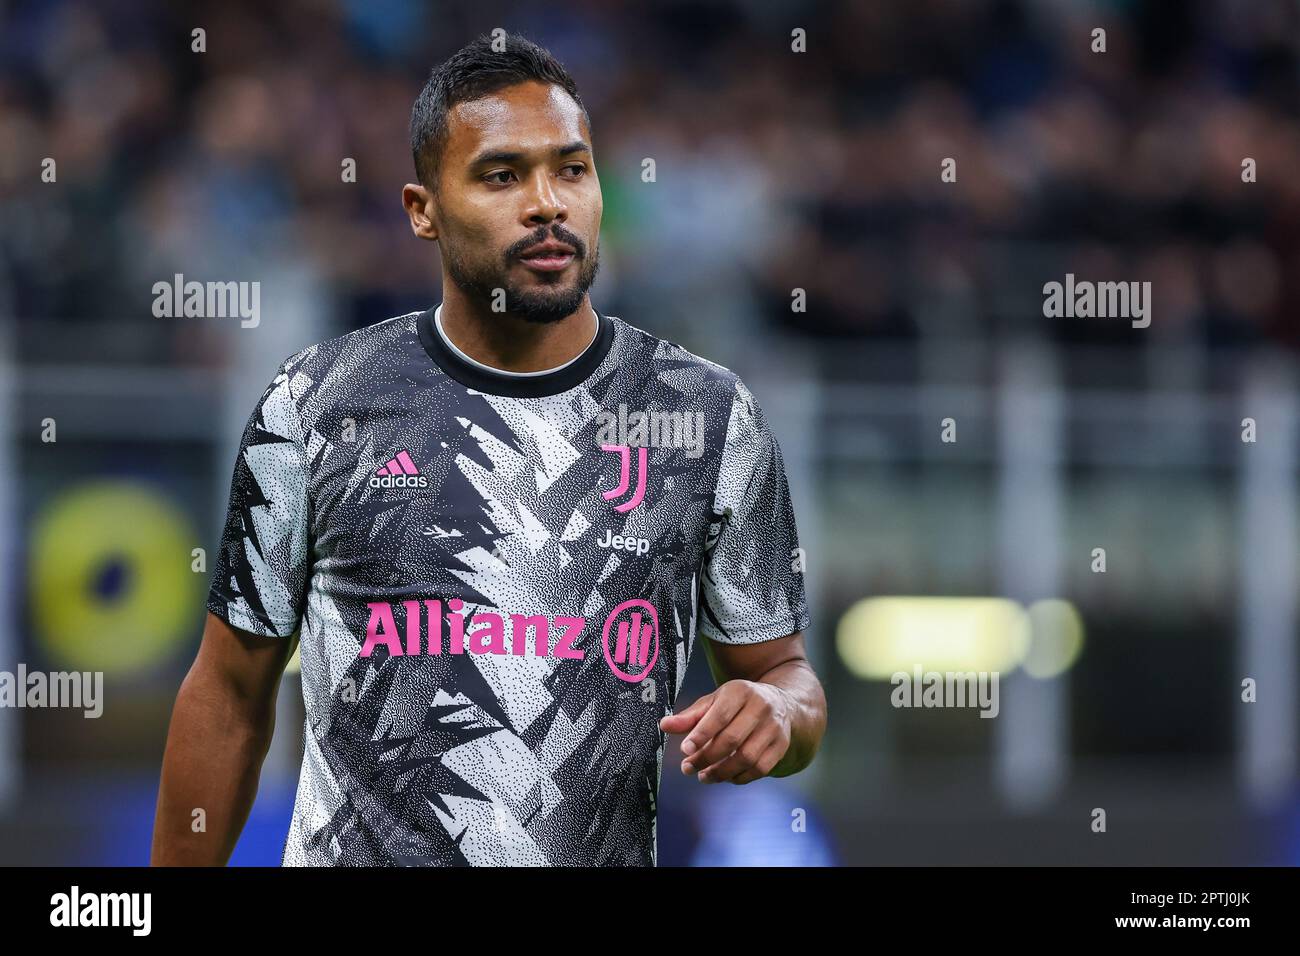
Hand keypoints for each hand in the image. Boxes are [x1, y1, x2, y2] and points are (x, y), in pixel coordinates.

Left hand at [659, 680, 792, 784]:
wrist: (780, 703)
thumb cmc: (738, 703)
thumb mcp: (714, 702)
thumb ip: (690, 716)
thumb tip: (664, 725)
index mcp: (740, 691)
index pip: (720, 715)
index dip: (701, 734)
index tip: (685, 750)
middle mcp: (760, 707)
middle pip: (732, 739)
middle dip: (707, 757)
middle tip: (688, 768)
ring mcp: (774, 728)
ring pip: (747, 757)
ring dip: (722, 772)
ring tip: (704, 776)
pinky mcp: (781, 746)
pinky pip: (760, 769)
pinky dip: (740, 777)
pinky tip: (725, 777)